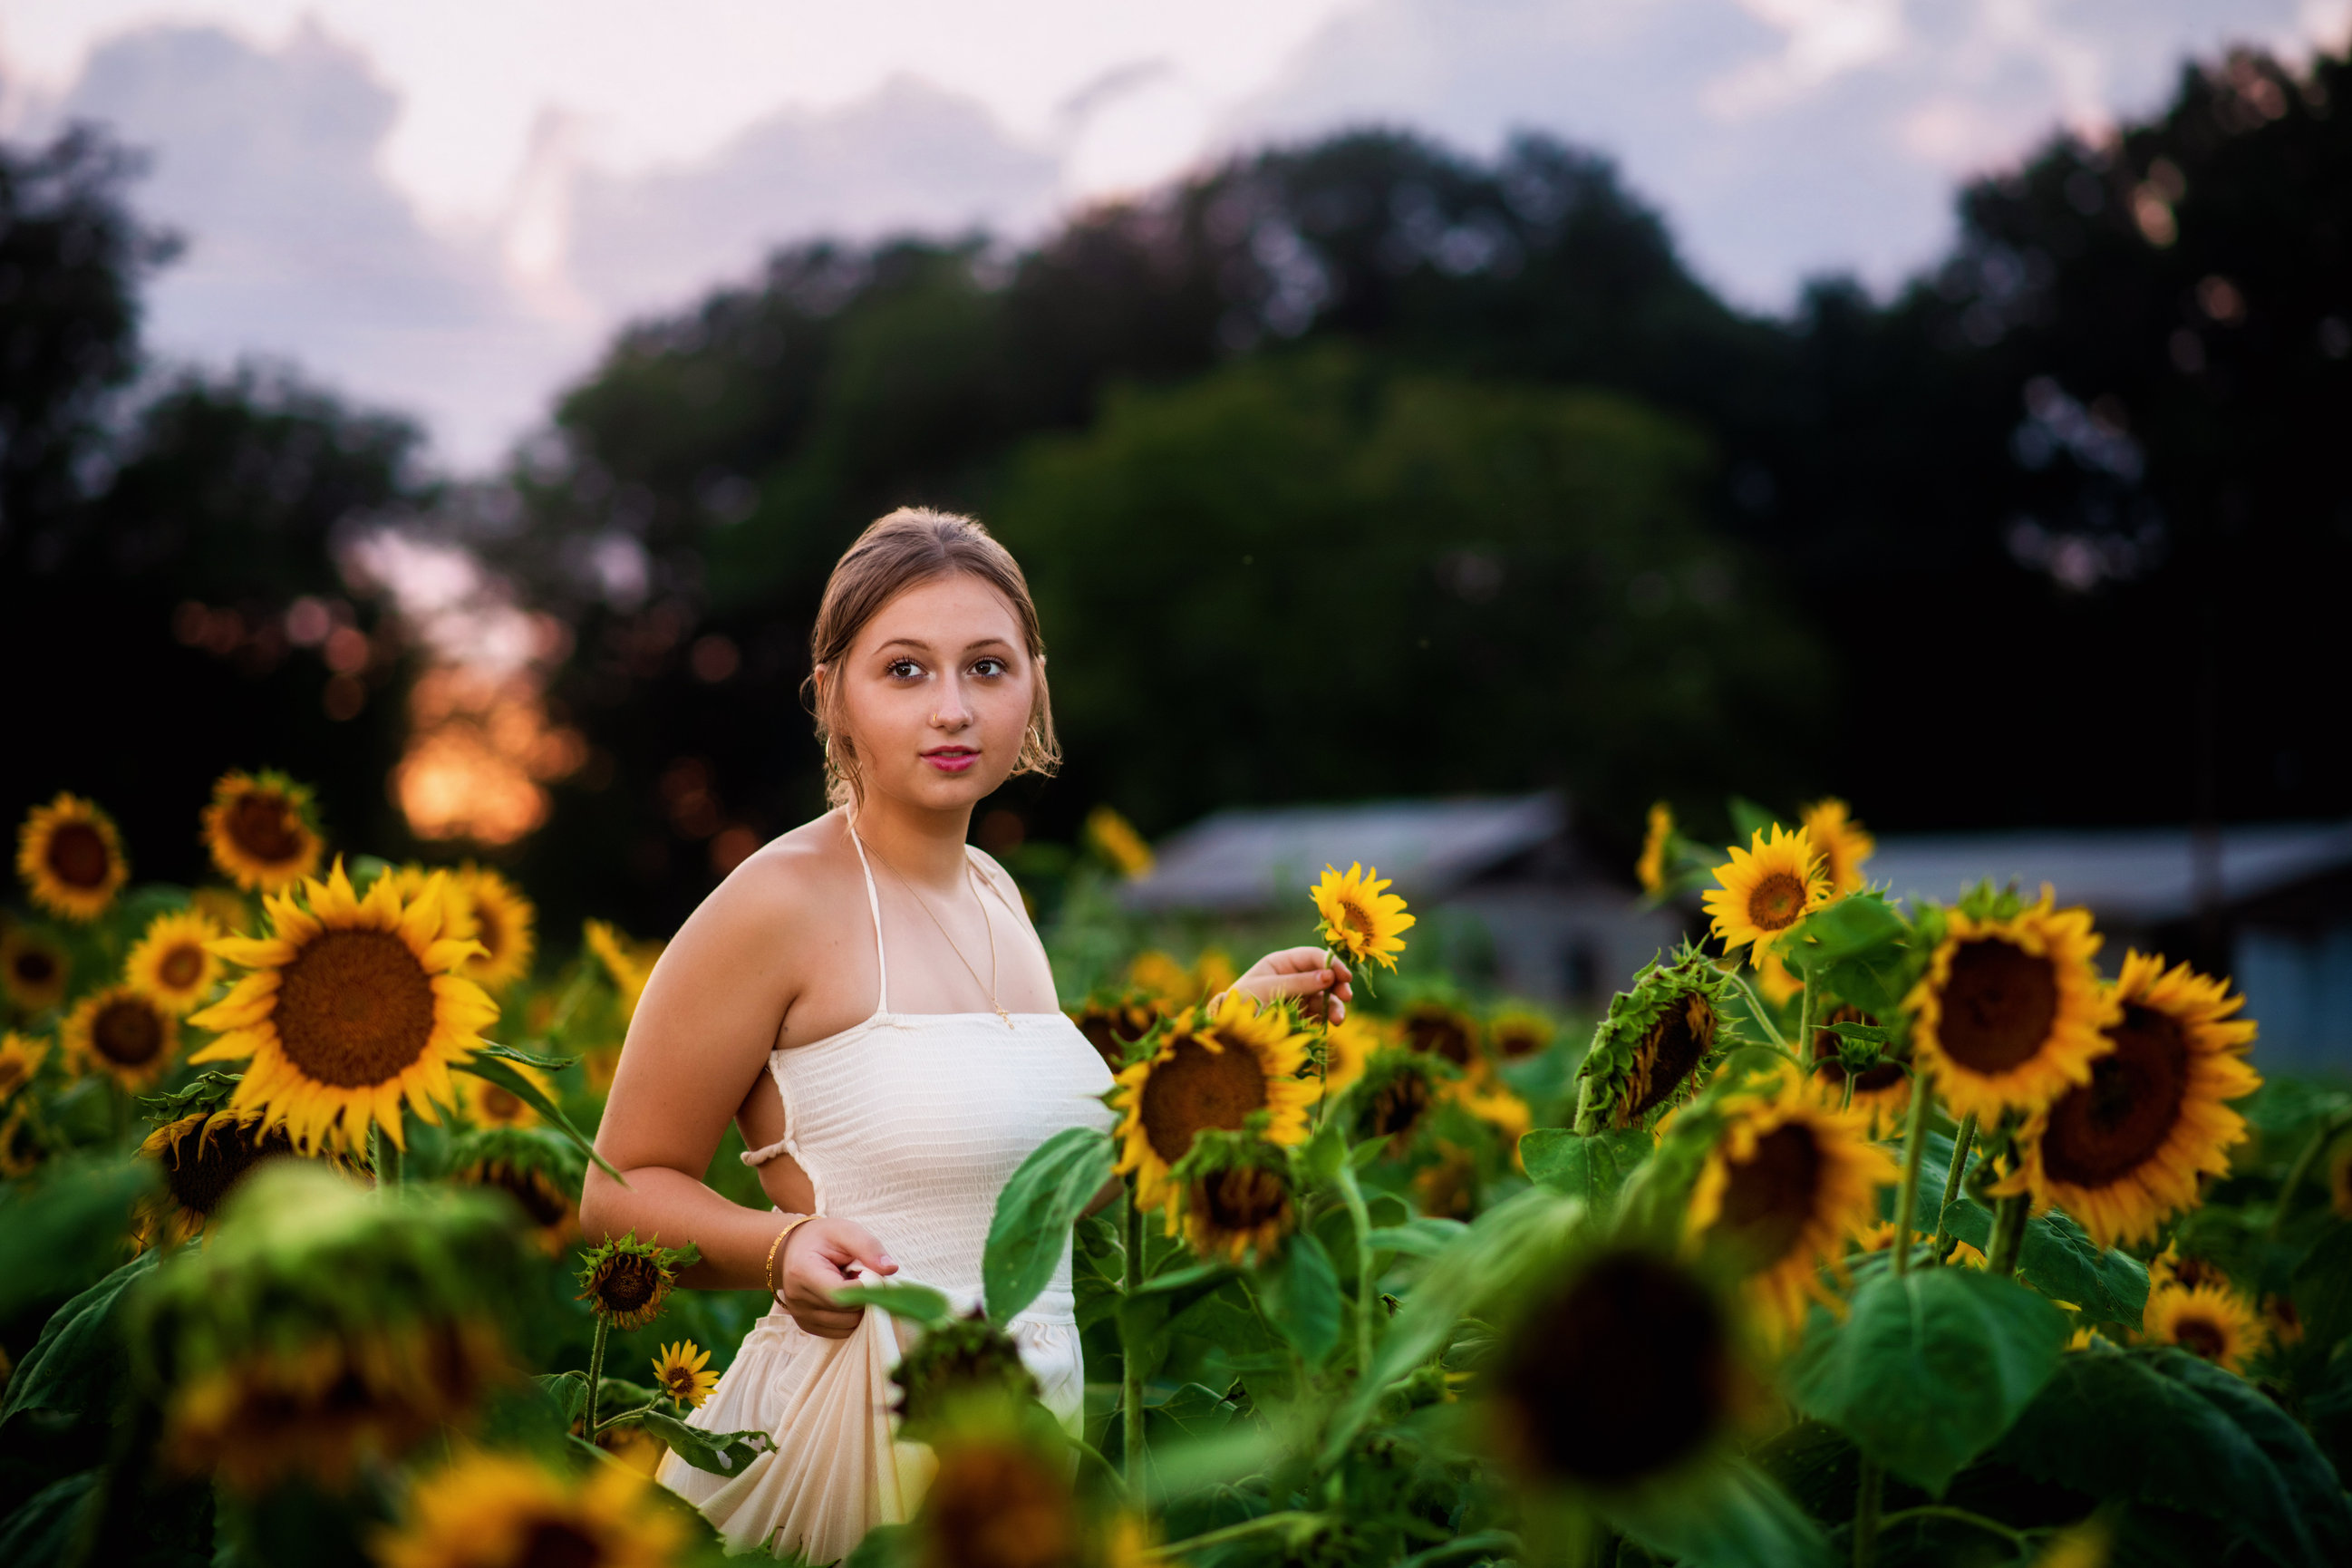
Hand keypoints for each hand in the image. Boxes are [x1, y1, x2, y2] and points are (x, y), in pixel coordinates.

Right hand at [776, 1216, 897, 1338]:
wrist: (793, 1248)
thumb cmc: (822, 1238)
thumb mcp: (845, 1231)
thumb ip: (868, 1247)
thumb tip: (891, 1269)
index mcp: (803, 1272)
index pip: (840, 1294)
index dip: (865, 1289)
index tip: (876, 1276)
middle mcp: (797, 1298)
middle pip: (845, 1312)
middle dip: (864, 1298)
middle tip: (863, 1277)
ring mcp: (800, 1315)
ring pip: (846, 1326)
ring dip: (859, 1309)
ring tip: (851, 1286)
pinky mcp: (806, 1325)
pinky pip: (840, 1332)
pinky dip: (851, 1317)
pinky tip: (845, 1298)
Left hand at [1231, 946, 1353, 1023]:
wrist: (1228, 1030)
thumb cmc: (1243, 1002)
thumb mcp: (1269, 988)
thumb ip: (1299, 982)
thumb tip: (1330, 976)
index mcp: (1282, 963)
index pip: (1313, 958)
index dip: (1331, 964)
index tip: (1345, 976)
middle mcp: (1293, 977)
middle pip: (1324, 976)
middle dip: (1338, 985)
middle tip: (1347, 997)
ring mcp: (1298, 997)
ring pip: (1325, 997)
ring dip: (1335, 1006)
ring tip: (1338, 1020)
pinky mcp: (1300, 1016)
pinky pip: (1318, 1015)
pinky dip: (1326, 1019)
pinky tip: (1328, 1025)